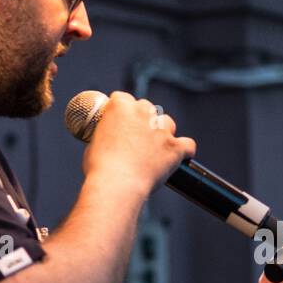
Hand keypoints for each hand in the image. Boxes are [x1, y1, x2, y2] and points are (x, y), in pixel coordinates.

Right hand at [81, 91, 195, 192]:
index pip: (123, 98)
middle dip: (143, 119)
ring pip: (167, 122)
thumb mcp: (94, 143)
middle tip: (136, 137)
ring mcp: (161, 129)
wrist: (117, 184)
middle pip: (146, 107)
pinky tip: (181, 156)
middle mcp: (143, 112)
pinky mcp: (175, 147)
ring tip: (155, 148)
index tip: (121, 121)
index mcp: (120, 106)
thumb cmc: (100, 168)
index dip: (122, 110)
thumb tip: (108, 141)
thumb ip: (105, 135)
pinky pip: (188, 145)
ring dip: (163, 132)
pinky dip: (185, 150)